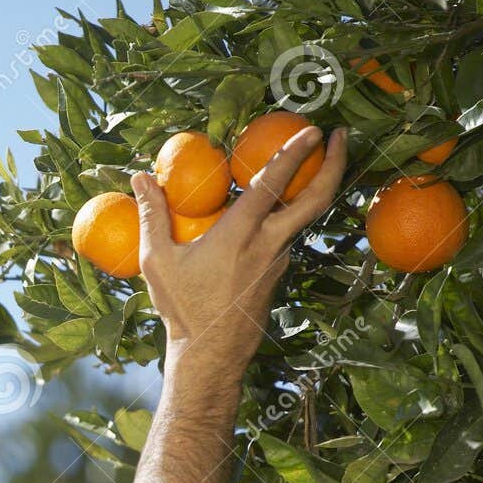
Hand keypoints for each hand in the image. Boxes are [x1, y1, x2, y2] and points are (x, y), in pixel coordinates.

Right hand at [131, 125, 347, 367]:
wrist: (211, 353)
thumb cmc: (182, 307)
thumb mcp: (158, 261)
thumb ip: (152, 215)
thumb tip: (140, 177)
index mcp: (241, 234)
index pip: (274, 183)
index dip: (295, 152)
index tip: (314, 129)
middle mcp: (269, 243)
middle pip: (317, 198)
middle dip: (335, 163)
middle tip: (342, 135)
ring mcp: (279, 259)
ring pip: (301, 216)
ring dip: (310, 186)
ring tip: (307, 162)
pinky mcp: (278, 272)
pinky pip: (285, 235)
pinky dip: (285, 214)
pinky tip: (270, 208)